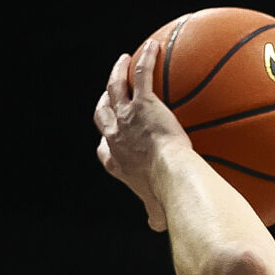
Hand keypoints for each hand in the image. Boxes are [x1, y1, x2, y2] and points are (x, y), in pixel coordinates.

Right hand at [93, 41, 189, 230]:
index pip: (103, 149)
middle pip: (102, 113)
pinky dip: (145, 60)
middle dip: (104, 101)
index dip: (105, 141)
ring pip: (115, 87)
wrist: (172, 177)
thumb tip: (158, 226)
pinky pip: (142, 75)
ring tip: (123, 61)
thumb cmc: (167, 197)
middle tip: (110, 93)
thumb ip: (156, 214)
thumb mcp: (157, 209)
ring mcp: (127, 117)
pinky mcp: (144, 104)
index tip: (110, 137)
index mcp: (115, 162)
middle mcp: (115, 137)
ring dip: (117, 72)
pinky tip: (152, 47)